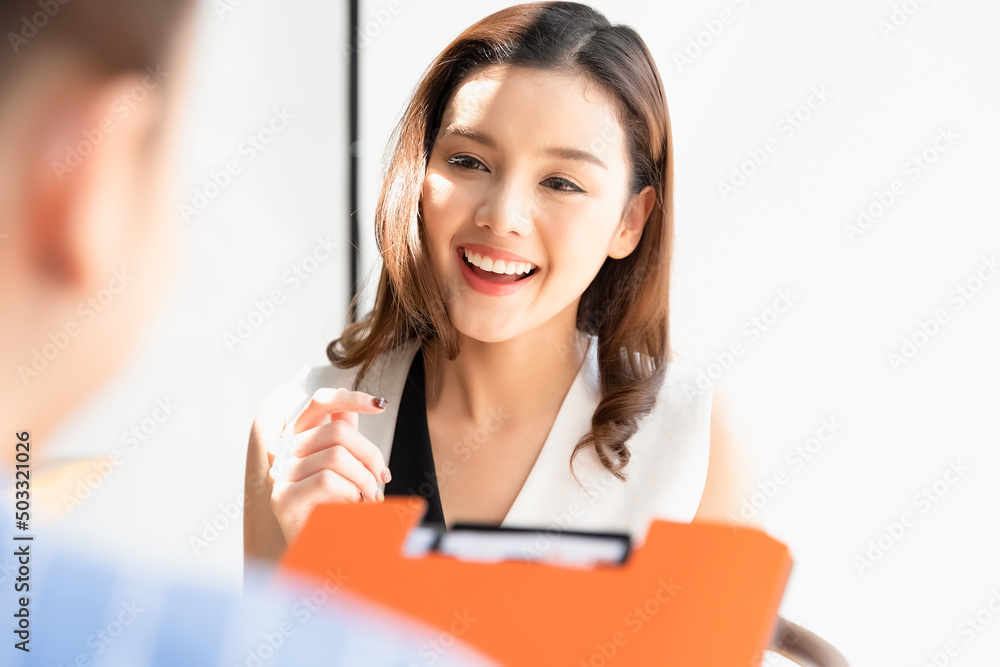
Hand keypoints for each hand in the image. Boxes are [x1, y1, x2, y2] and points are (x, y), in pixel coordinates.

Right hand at [266, 388, 390, 544]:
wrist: (323, 550)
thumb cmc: (337, 506)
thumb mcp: (345, 467)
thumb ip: (343, 437)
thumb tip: (350, 408)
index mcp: (298, 436)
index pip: (321, 402)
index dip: (352, 398)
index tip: (381, 405)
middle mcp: (283, 450)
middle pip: (337, 430)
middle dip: (370, 453)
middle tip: (382, 477)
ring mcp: (280, 474)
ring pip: (336, 456)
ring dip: (364, 478)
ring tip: (370, 496)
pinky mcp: (283, 498)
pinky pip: (327, 481)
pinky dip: (350, 492)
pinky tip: (354, 505)